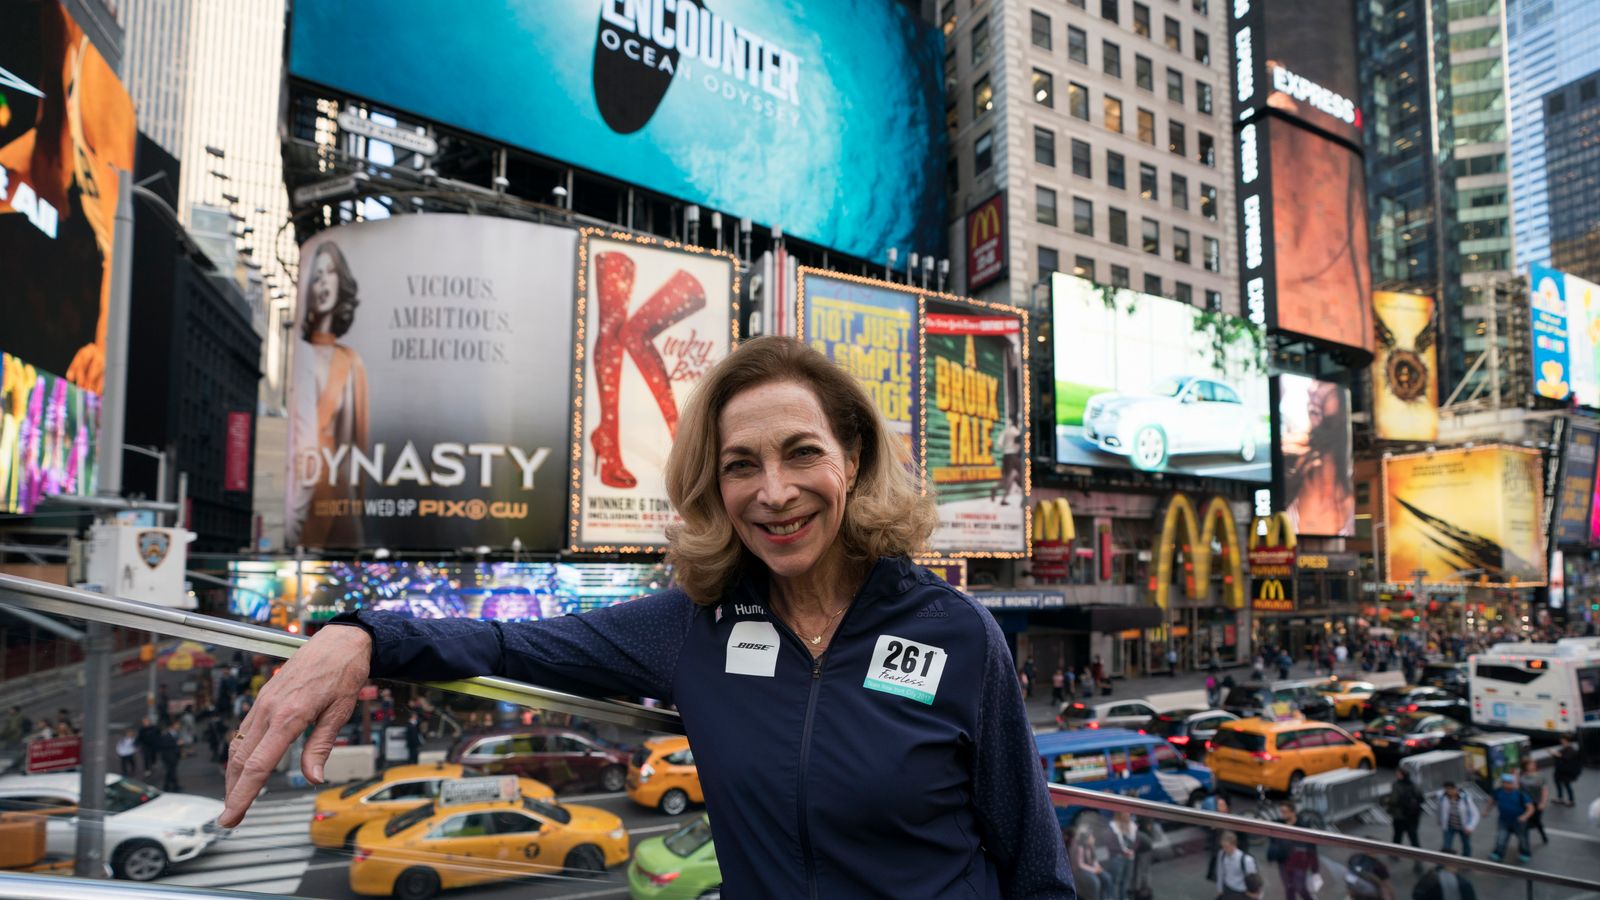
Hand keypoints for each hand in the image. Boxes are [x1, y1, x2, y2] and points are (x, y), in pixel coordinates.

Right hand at [219, 625, 371, 826]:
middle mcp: (270, 709)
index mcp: (289, 715)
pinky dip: (241, 753)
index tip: (231, 816)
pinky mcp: (265, 698)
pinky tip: (245, 766)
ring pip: (239, 745)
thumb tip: (313, 778)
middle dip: (233, 791)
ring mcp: (264, 702)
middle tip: (230, 818)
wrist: (340, 640)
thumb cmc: (344, 672)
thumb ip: (321, 746)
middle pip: (242, 759)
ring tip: (235, 798)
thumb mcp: (340, 712)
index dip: (243, 795)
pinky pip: (246, 730)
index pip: (259, 765)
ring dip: (234, 775)